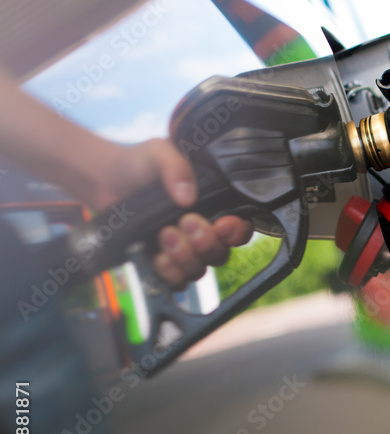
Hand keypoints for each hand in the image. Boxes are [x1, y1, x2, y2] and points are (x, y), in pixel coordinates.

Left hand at [93, 139, 252, 287]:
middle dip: (205, 243)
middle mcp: (204, 230)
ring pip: (200, 269)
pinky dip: (170, 272)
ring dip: (184, 256)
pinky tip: (157, 256)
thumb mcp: (159, 152)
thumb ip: (176, 167)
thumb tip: (188, 197)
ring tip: (164, 234)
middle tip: (184, 222)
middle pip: (221, 253)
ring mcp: (185, 249)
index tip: (221, 225)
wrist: (104, 180)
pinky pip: (178, 280)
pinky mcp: (164, 262)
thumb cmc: (138, 163)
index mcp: (214, 204)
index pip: (240, 226)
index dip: (237, 232)